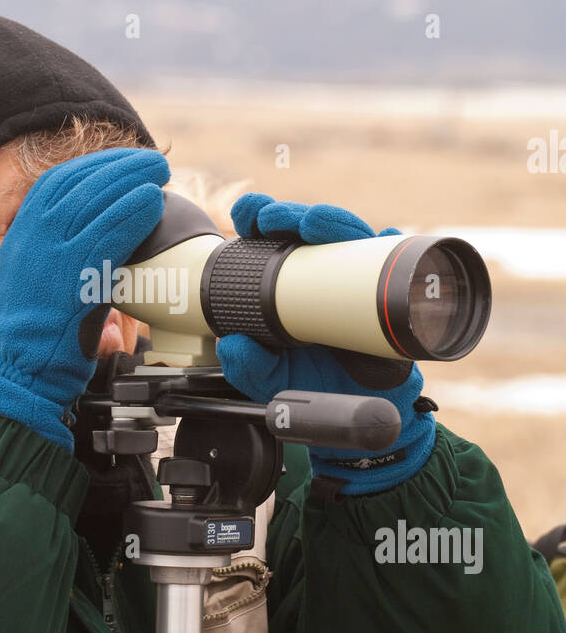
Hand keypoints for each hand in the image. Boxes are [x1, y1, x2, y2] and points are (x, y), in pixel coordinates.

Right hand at [0, 147, 169, 448]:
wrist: (24, 371)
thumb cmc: (42, 335)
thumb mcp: (41, 280)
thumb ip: (66, 253)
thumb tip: (108, 231)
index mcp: (23, 235)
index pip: (59, 181)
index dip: (96, 165)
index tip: (124, 161)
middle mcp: (32, 237)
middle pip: (80, 182)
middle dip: (121, 165)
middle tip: (152, 161)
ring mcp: (50, 254)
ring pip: (95, 200)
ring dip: (132, 180)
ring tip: (159, 173)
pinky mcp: (72, 275)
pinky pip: (107, 233)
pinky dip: (132, 213)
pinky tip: (151, 202)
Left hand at [216, 195, 435, 493]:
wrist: (367, 419)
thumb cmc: (320, 388)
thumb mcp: (275, 383)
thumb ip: (250, 368)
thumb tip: (231, 344)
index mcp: (293, 284)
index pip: (275, 240)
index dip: (261, 218)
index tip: (247, 213)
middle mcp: (328, 275)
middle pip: (313, 230)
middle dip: (292, 214)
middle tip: (273, 219)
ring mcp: (364, 281)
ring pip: (352, 236)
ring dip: (334, 222)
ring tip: (314, 224)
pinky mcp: (398, 294)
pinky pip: (400, 259)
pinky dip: (392, 244)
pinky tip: (384, 236)